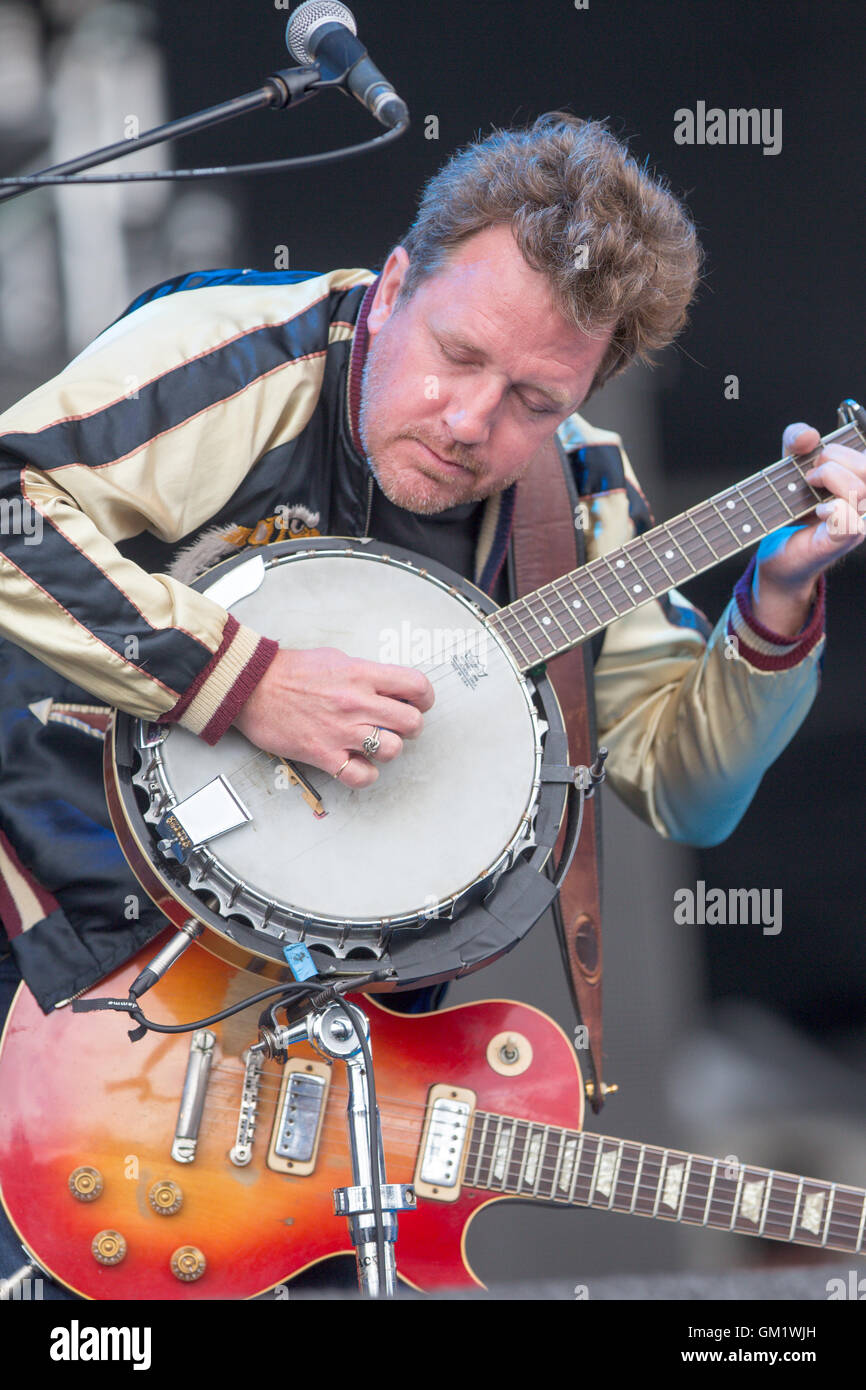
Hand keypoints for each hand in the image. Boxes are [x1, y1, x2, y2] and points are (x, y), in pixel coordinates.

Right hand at [232, 647, 434, 787]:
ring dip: (388, 749)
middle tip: (396, 725)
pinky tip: (358, 764)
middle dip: (409, 726)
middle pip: (412, 723)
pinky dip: (365, 774)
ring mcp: (341, 731)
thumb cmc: (289, 672)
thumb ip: (365, 674)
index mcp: (361, 675)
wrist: (250, 686)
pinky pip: (361, 775)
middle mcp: (357, 703)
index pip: (416, 686)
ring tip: (374, 743)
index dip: (424, 698)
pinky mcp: (323, 754)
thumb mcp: (336, 658)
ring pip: (393, 750)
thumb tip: (389, 687)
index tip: (419, 703)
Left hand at [751, 421, 865, 635]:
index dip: (836, 449)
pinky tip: (819, 513)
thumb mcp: (790, 465)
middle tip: (809, 478)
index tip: (816, 461)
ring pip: (859, 489)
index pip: (862, 453)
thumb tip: (810, 435)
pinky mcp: (844, 540)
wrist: (777, 552)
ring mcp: (860, 521)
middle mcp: (865, 500)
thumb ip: (797, 440)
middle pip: (864, 465)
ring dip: (828, 481)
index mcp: (860, 479)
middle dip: (831, 461)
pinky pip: (849, 518)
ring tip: (811, 492)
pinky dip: (832, 510)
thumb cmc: (789, 509)